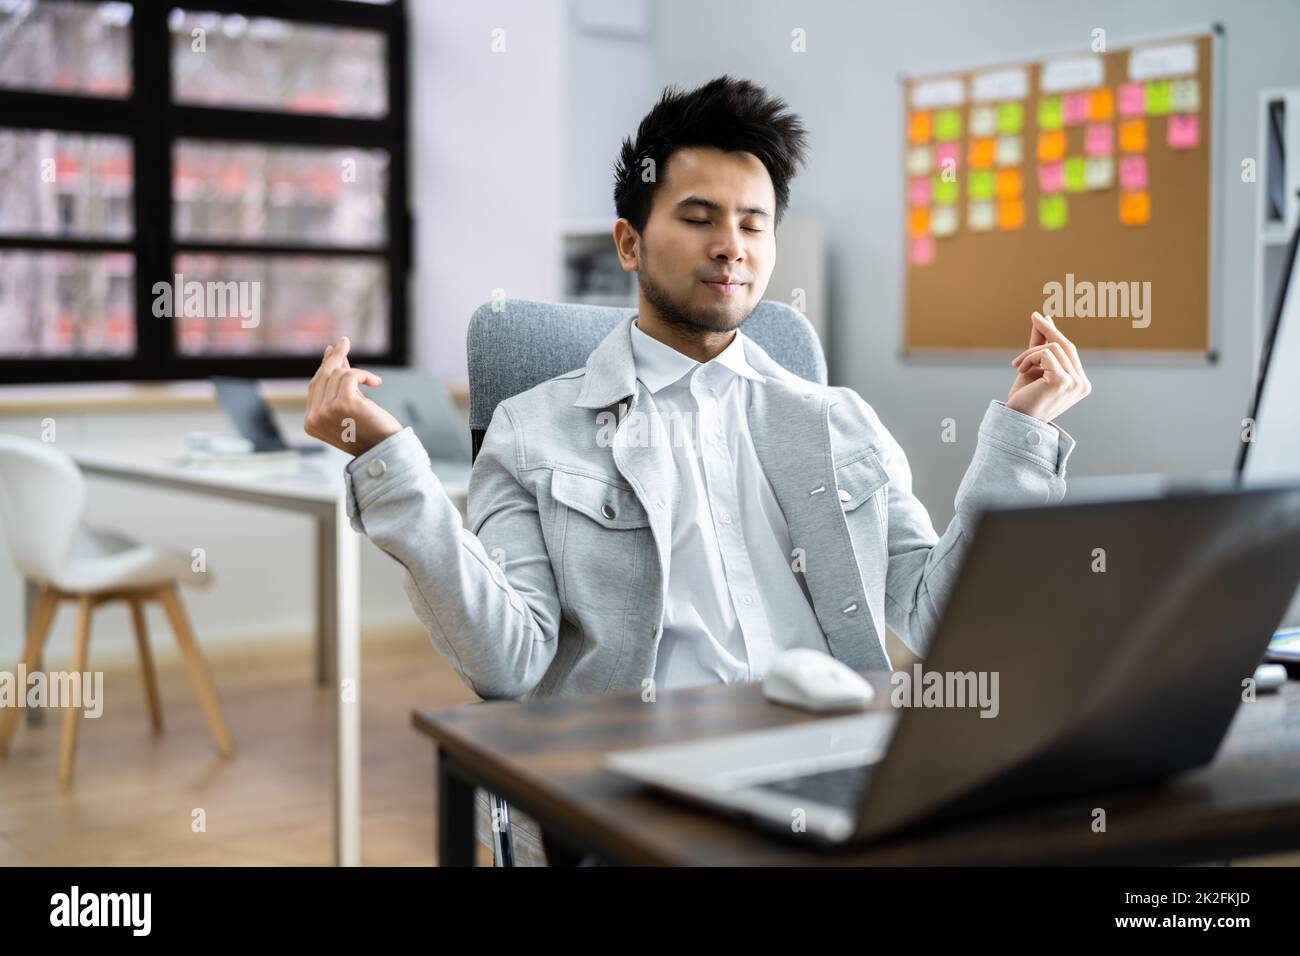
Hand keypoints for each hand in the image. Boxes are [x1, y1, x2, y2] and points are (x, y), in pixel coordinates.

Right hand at [304, 336, 401, 455]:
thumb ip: (338, 386)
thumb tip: (334, 356)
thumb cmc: (370, 430)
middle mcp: (314, 417)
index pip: (314, 387)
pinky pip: (351, 375)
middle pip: (323, 377)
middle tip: (344, 341)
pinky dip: (364, 375)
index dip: (324, 367)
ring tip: (372, 381)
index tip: (332, 351)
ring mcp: (326, 411)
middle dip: (335, 358)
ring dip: (357, 374)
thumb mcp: (349, 406)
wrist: (387, 449)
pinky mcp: (343, 403)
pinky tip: (376, 382)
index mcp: (311, 423)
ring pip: (338, 375)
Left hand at [1005, 312, 1090, 422]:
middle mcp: (1081, 383)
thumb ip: (1040, 346)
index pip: (1069, 351)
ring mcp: (1075, 383)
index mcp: (1079, 383)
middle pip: (1066, 345)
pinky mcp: (1063, 381)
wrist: (1015, 419)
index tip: (1042, 317)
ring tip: (1017, 365)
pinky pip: (1045, 354)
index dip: (1055, 333)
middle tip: (1034, 316)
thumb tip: (1045, 319)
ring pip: (1054, 347)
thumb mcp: (1033, 367)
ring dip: (1030, 352)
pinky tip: (1019, 369)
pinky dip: (1029, 357)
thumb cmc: (1023, 398)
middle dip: (1049, 329)